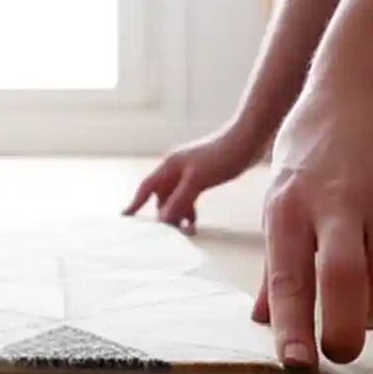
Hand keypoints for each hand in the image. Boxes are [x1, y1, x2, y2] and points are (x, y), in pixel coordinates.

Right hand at [123, 128, 263, 232]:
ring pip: (175, 199)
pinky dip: (188, 210)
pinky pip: (188, 197)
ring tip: (187, 231)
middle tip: (172, 233)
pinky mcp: (201, 177)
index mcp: (169, 167)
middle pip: (161, 197)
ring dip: (178, 214)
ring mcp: (188, 174)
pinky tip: (194, 221)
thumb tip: (163, 218)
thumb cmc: (222, 156)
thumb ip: (180, 200)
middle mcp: (175, 170)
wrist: (247, 140)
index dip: (135, 203)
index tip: (124, 217)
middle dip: (164, 215)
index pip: (146, 188)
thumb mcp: (198, 180)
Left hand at [257, 88, 372, 368]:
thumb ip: (278, 263)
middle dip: (346, 329)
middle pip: (346, 278)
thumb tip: (267, 321)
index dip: (292, 325)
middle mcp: (335, 201)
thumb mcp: (277, 200)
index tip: (296, 362)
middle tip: (340, 352)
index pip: (288, 277)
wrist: (361, 90)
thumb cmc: (309, 155)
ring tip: (364, 314)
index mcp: (288, 206)